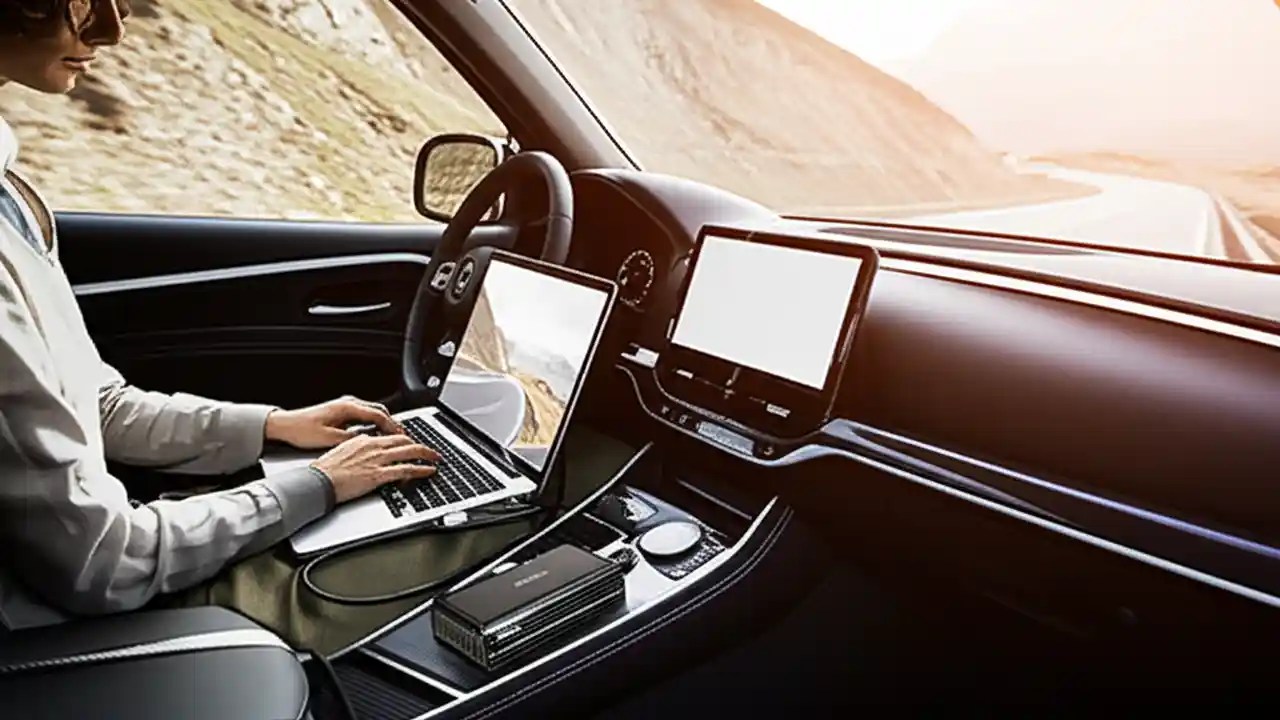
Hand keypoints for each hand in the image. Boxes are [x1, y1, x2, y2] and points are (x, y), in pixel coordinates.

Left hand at [265, 396, 401, 449]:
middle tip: (403, 437)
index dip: (392, 427)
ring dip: (384, 423)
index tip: (402, 437)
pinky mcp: (341, 411)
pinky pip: (365, 414)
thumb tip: (368, 443)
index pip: (378, 416)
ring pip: (373, 412)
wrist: (285, 425)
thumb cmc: (302, 430)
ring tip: (393, 436)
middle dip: (393, 424)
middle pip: (380, 411)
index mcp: (347, 407)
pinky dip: (374, 422)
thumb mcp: (329, 439)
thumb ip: (351, 440)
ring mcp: (344, 405)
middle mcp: (348, 403)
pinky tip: (376, 432)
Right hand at [312, 434, 442, 503]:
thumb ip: (358, 449)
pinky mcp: (379, 475)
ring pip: (410, 452)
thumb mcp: (343, 452)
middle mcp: (373, 446)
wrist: (318, 481)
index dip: (405, 440)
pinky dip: (421, 470)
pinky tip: (429, 471)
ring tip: (436, 458)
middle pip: (404, 441)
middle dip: (420, 445)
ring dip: (427, 455)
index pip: (390, 436)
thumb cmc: (326, 471)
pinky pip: (406, 470)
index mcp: (364, 440)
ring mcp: (377, 460)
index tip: (412, 444)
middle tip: (430, 450)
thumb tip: (366, 452)